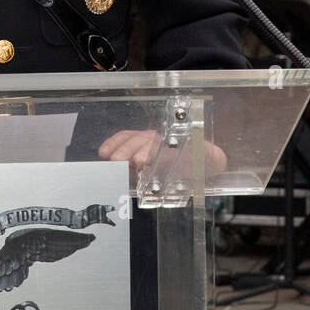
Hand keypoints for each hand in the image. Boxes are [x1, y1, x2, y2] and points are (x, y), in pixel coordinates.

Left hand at [98, 130, 227, 176]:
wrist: (207, 162)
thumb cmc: (176, 167)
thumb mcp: (152, 168)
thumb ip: (137, 170)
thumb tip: (121, 174)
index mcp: (145, 140)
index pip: (126, 136)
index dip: (114, 142)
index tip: (103, 152)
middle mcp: (156, 137)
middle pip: (137, 138)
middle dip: (124, 149)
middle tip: (115, 160)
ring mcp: (170, 139)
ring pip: (153, 141)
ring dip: (143, 151)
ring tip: (136, 161)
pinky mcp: (187, 144)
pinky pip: (173, 147)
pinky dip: (164, 154)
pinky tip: (156, 161)